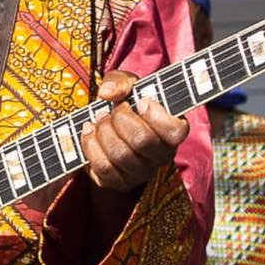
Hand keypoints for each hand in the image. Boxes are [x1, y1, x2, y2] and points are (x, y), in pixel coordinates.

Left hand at [81, 70, 188, 192]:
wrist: (110, 125)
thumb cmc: (127, 103)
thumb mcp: (128, 85)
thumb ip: (121, 82)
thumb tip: (106, 93)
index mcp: (173, 132)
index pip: (175, 131)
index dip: (155, 115)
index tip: (141, 102)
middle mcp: (162, 157)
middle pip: (142, 140)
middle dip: (120, 118)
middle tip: (112, 110)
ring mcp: (141, 173)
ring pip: (120, 155)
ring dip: (103, 131)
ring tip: (99, 120)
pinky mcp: (119, 183)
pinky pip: (103, 168)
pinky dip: (90, 145)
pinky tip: (89, 131)